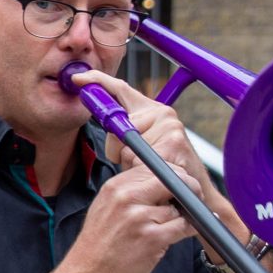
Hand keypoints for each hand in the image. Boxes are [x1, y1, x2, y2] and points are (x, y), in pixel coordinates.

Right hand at [54, 165, 191, 272]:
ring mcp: (139, 218)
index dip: (173, 175)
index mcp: (115, 187)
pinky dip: (187, 231)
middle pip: (171, 181)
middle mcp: (126, 198)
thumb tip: (163, 181)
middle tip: (192, 199)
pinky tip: (176, 235)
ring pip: (178, 207)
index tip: (181, 184)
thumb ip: (131, 191)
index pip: (155, 167)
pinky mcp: (152, 238)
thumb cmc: (98, 245)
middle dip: (187, 189)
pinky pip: (182, 227)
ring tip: (165, 229)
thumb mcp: (106, 207)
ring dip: (180, 217)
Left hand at [64, 68, 218, 205]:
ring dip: (131, 165)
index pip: (120, 90)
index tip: (77, 79)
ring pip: (127, 147)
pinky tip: (157, 177)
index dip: (98, 81)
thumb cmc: (163, 172)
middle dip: (117, 150)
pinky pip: (139, 160)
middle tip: (138, 163)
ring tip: (150, 171)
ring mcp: (170, 127)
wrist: (195, 193)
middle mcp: (163, 113)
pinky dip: (142, 173)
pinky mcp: (174, 143)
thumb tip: (104, 124)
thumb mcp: (137, 150)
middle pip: (117, 127)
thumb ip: (122, 134)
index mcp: (152, 111)